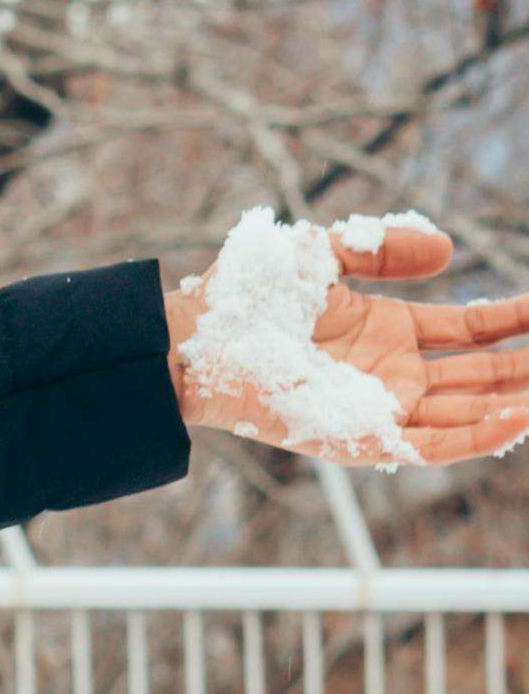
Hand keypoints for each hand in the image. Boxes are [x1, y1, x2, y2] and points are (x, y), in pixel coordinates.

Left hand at [165, 214, 528, 469]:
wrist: (198, 338)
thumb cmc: (250, 295)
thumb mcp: (327, 254)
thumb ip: (383, 248)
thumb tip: (448, 250)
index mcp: (387, 333)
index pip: (469, 331)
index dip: (514, 320)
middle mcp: (392, 375)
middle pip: (482, 373)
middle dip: (528, 365)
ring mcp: (381, 409)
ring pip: (471, 411)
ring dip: (517, 399)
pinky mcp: (365, 441)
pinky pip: (434, 445)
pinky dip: (481, 435)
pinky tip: (520, 415)